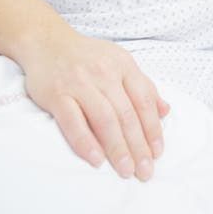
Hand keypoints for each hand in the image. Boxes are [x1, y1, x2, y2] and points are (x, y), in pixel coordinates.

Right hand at [23, 34, 169, 180]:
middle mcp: (104, 72)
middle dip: (138, 146)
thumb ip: (143, 85)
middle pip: (126, 114)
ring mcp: (79, 83)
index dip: (153, 129)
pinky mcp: (56, 94)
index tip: (158, 152)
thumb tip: (165, 111)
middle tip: (145, 171)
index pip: (144, 100)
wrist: (46, 41)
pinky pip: (73, 122)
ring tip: (126, 171)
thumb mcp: (120, 62)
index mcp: (123, 64)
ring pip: (104, 119)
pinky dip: (85, 142)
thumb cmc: (87, 56)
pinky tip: (96, 159)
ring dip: (117, 148)